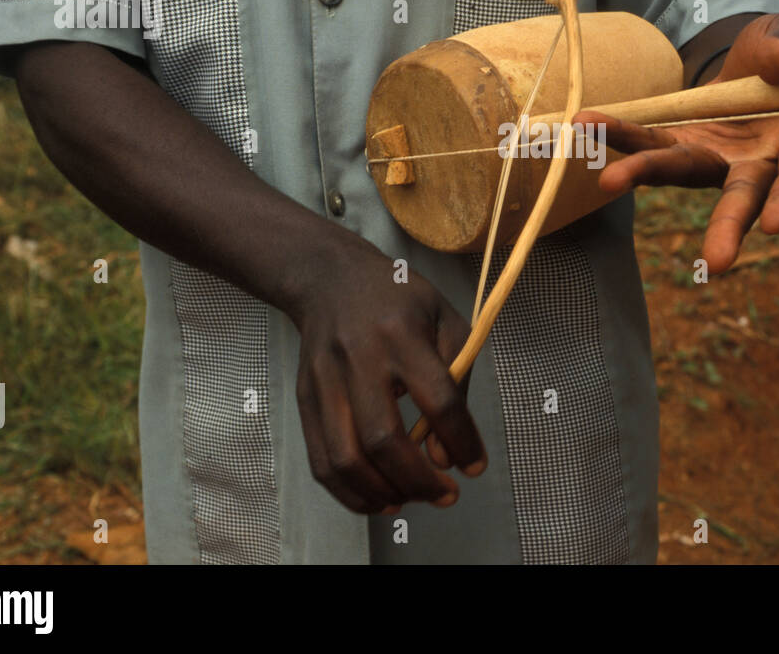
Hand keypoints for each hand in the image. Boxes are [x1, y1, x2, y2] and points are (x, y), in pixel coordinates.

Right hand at [288, 231, 486, 514]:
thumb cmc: (397, 300)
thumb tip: (444, 456)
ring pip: (346, 458)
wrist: (329, 278)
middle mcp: (359, 358)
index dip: (460, 440)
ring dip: (383, 493)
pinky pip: (322, 460)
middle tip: (445, 495)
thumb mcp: (445, 318)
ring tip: (414, 499)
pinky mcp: (304, 398)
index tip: (474, 467)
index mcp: (402, 333)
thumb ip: (457, 381)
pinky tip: (380, 498)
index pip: (437, 399)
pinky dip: (350, 492)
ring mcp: (325, 381)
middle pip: (384, 438)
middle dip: (419, 480)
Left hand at [576, 14, 778, 273]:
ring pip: (677, 168)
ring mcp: (708, 156)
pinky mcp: (675, 141)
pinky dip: (616, 133)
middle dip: (726, 226)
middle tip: (715, 263)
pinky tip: (582, 126)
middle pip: (738, 196)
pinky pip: (645, 138)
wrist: (752, 62)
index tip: (774, 225)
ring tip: (607, 181)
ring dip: (642, 173)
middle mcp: (751, 165)